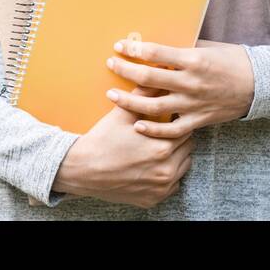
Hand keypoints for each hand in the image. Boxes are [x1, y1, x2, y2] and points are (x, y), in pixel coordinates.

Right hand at [50, 85, 195, 208]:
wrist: (82, 170)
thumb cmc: (103, 140)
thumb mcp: (123, 113)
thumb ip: (145, 92)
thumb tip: (160, 70)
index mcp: (162, 148)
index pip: (185, 129)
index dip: (177, 121)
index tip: (168, 117)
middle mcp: (166, 171)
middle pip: (187, 148)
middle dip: (178, 137)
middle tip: (163, 131)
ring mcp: (160, 188)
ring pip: (182, 167)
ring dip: (176, 157)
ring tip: (158, 147)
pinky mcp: (153, 200)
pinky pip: (172, 186)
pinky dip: (167, 176)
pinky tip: (153, 165)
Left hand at [103, 37, 254, 137]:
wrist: (260, 85)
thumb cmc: (234, 60)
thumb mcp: (208, 47)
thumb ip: (183, 49)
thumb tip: (157, 47)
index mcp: (193, 59)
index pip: (155, 53)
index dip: (134, 49)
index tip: (120, 46)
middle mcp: (191, 82)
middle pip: (148, 78)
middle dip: (125, 70)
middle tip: (111, 64)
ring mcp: (194, 104)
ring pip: (154, 106)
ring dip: (129, 101)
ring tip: (112, 95)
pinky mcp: (199, 120)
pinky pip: (172, 130)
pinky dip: (153, 129)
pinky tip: (137, 124)